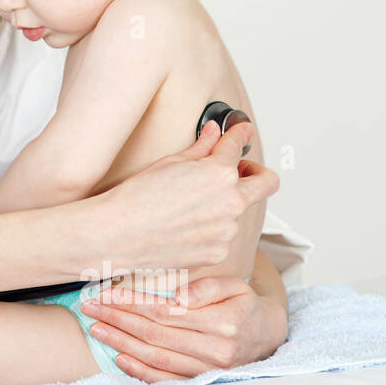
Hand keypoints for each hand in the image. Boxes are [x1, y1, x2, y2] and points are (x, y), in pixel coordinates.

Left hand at [78, 274, 289, 381]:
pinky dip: (138, 370)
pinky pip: (164, 379)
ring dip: (121, 343)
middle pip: (155, 334)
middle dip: (118, 320)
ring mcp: (207, 370)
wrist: (266, 337)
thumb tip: (179, 296)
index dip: (132, 303)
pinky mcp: (200, 382)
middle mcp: (215, 350)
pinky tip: (117, 357)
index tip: (106, 295)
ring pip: (156, 357)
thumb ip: (206, 287)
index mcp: (222, 322)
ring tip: (96, 328)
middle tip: (90, 308)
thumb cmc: (243, 305)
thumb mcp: (233, 285)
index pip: (166, 312)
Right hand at [100, 120, 279, 272]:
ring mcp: (227, 230)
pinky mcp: (218, 252)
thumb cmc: (136, 198)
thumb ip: (201, 148)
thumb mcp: (169, 163)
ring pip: (237, 211)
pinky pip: (222, 236)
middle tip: (240, 171)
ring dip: (223, 205)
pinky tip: (183, 226)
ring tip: (188, 206)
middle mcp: (232, 201)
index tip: (241, 132)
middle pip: (267, 183)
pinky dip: (209, 230)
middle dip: (257, 172)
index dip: (239, 134)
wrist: (117, 234)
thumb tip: (214, 134)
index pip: (238, 146)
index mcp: (220, 172)